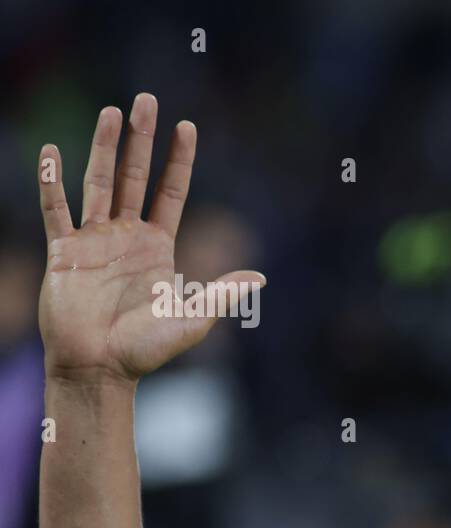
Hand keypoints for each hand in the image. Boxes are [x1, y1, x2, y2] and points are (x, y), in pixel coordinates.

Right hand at [37, 92, 263, 384]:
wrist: (101, 369)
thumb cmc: (147, 349)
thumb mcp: (192, 317)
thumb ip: (222, 293)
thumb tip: (261, 277)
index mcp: (159, 247)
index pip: (171, 192)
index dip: (180, 160)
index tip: (188, 127)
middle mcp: (126, 236)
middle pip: (135, 176)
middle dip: (141, 139)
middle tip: (147, 99)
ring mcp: (94, 240)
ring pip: (98, 182)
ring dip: (102, 146)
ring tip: (111, 112)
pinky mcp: (64, 251)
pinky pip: (56, 209)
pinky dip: (52, 181)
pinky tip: (52, 151)